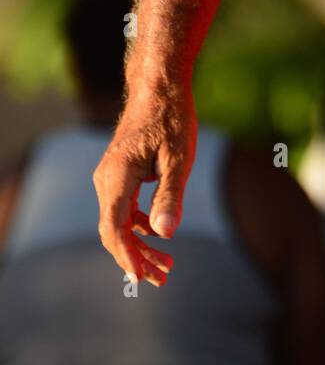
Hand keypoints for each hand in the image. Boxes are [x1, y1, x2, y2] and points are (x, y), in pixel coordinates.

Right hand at [92, 82, 196, 286]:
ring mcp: (109, 177)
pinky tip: (157, 234)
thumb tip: (165, 233)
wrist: (158, 87)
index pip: (113, 227)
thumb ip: (170, 194)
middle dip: (136, 257)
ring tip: (165, 265)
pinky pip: (121, 209)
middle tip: (163, 277)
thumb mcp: (178, 157)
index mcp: (117, 176)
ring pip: (117, 222)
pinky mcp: (118, 175)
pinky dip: (137, 227)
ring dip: (138, 245)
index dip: (127, 256)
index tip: (144, 276)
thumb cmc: (171, 118)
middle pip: (112, 230)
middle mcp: (106, 179)